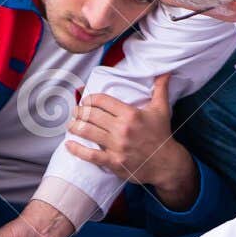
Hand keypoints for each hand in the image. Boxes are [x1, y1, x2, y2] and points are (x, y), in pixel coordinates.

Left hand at [66, 74, 197, 208]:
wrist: (166, 163)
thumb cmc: (162, 135)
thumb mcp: (162, 109)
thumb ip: (160, 89)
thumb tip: (165, 73)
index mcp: (130, 114)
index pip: (102, 100)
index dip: (90, 99)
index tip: (86, 101)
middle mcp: (122, 129)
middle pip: (91, 115)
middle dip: (79, 112)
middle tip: (75, 112)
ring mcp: (117, 146)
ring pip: (87, 132)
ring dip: (75, 127)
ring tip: (71, 124)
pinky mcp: (114, 161)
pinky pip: (90, 155)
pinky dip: (77, 150)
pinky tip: (69, 144)